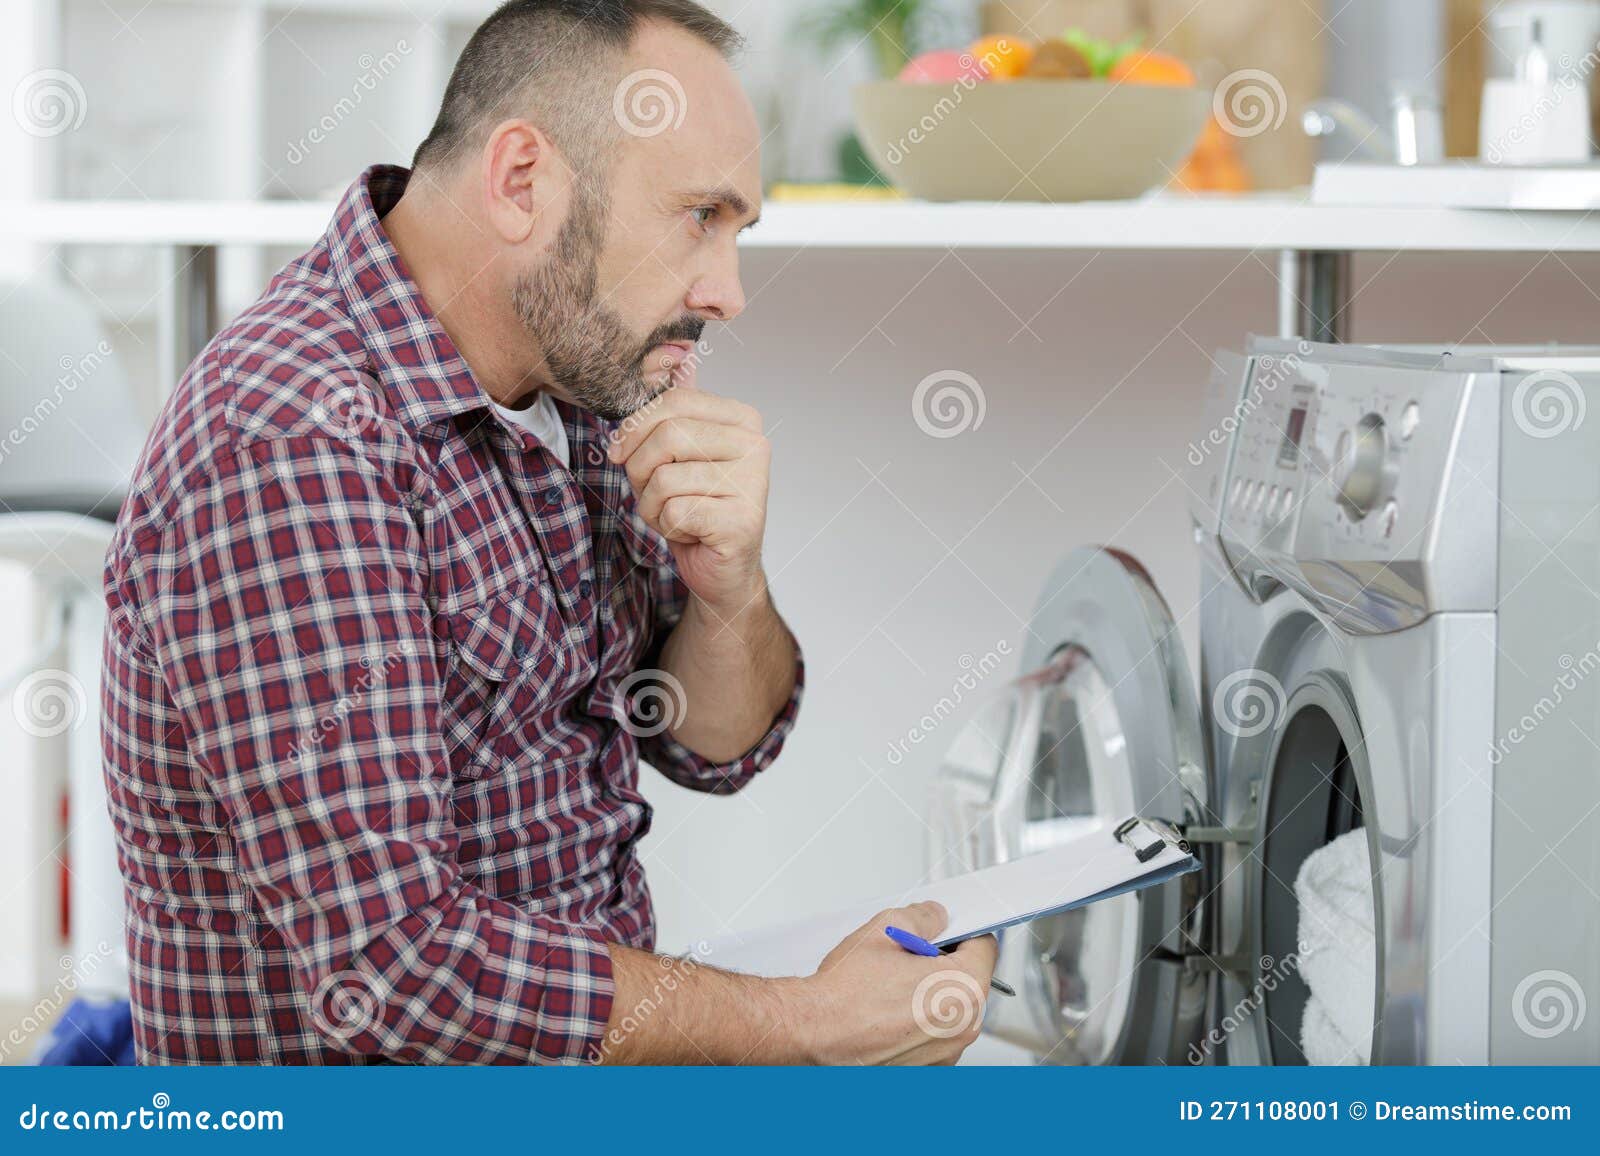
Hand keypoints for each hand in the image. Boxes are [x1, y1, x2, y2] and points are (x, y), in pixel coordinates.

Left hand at [607, 361, 769, 612]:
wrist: (722, 567)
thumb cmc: (697, 504)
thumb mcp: (681, 450)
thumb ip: (681, 406)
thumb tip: (678, 355)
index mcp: (742, 418)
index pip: (673, 401)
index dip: (634, 428)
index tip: (619, 453)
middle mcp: (755, 445)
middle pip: (668, 436)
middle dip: (640, 470)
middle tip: (649, 491)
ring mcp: (753, 483)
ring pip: (665, 479)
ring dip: (653, 505)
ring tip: (676, 514)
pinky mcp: (742, 520)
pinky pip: (675, 511)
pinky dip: (668, 527)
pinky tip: (690, 532)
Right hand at [790, 901, 997, 1064]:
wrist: (814, 1033)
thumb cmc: (845, 993)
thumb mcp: (886, 928)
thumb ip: (923, 917)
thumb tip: (935, 917)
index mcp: (963, 988)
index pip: (985, 945)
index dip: (963, 931)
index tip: (949, 931)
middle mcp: (963, 1027)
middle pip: (969, 980)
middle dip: (943, 964)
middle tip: (908, 957)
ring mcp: (946, 1053)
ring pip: (951, 1011)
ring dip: (930, 995)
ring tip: (892, 987)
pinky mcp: (928, 1069)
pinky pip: (934, 1036)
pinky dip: (918, 1023)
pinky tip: (888, 1012)